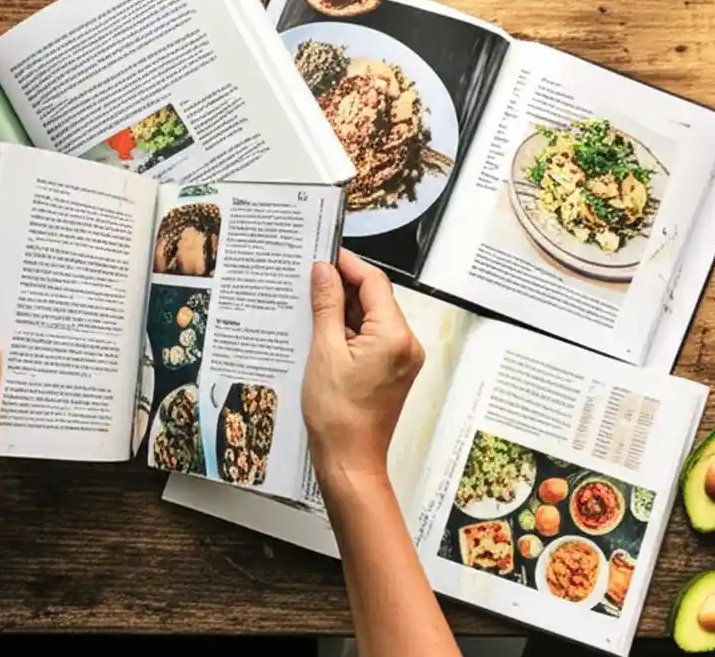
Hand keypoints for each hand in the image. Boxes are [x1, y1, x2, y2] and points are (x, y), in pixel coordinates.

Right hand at [303, 249, 424, 482]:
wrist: (349, 460)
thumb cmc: (337, 415)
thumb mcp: (324, 352)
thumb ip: (326, 306)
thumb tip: (323, 270)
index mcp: (394, 335)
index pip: (373, 282)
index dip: (347, 264)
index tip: (322, 254)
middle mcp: (406, 343)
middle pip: (374, 299)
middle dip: (342, 287)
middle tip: (308, 279)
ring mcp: (402, 358)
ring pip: (371, 318)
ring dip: (342, 310)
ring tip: (308, 306)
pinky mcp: (392, 370)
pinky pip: (371, 338)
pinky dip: (348, 330)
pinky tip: (321, 331)